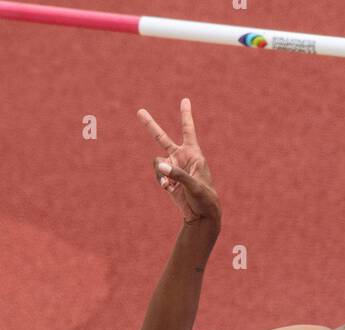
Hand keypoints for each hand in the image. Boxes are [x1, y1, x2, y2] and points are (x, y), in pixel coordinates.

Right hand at [137, 97, 220, 225]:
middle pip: (162, 138)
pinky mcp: (168, 179)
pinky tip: (169, 189)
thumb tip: (160, 166)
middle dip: (150, 125)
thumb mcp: (194, 185)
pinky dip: (161, 181)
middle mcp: (181, 157)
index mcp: (193, 154)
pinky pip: (158, 175)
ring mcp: (173, 168)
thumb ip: (177, 174)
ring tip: (168, 184)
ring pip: (157, 163)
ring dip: (161, 172)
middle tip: (139, 111)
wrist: (201, 215)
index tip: (185, 100)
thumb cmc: (205, 198)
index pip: (188, 130)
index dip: (186, 115)